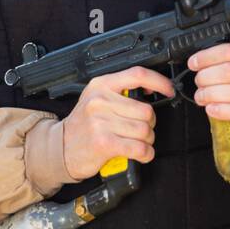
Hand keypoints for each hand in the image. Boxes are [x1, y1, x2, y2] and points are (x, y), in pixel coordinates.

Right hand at [61, 66, 171, 180]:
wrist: (59, 147)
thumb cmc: (83, 124)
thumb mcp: (96, 97)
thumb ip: (121, 90)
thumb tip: (152, 87)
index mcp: (101, 85)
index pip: (137, 75)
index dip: (159, 82)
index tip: (169, 90)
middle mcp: (100, 101)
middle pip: (146, 110)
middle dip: (150, 123)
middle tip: (141, 129)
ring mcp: (101, 122)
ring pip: (145, 130)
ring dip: (147, 140)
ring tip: (137, 141)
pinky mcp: (104, 143)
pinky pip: (139, 148)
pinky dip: (145, 153)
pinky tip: (140, 153)